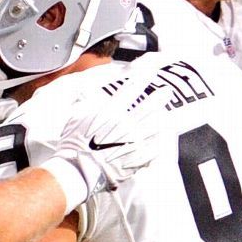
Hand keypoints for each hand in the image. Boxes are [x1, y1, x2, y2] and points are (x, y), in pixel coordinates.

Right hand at [42, 79, 171, 209]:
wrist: (78, 170)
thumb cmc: (74, 145)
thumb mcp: (75, 118)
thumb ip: (86, 104)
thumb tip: (88, 94)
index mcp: (110, 113)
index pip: (129, 90)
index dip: (141, 79)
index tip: (150, 72)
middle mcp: (125, 124)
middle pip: (148, 106)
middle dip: (159, 97)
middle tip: (167, 91)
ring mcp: (134, 140)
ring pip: (155, 125)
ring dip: (161, 118)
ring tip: (165, 114)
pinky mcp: (139, 156)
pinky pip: (155, 146)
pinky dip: (160, 140)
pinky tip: (163, 136)